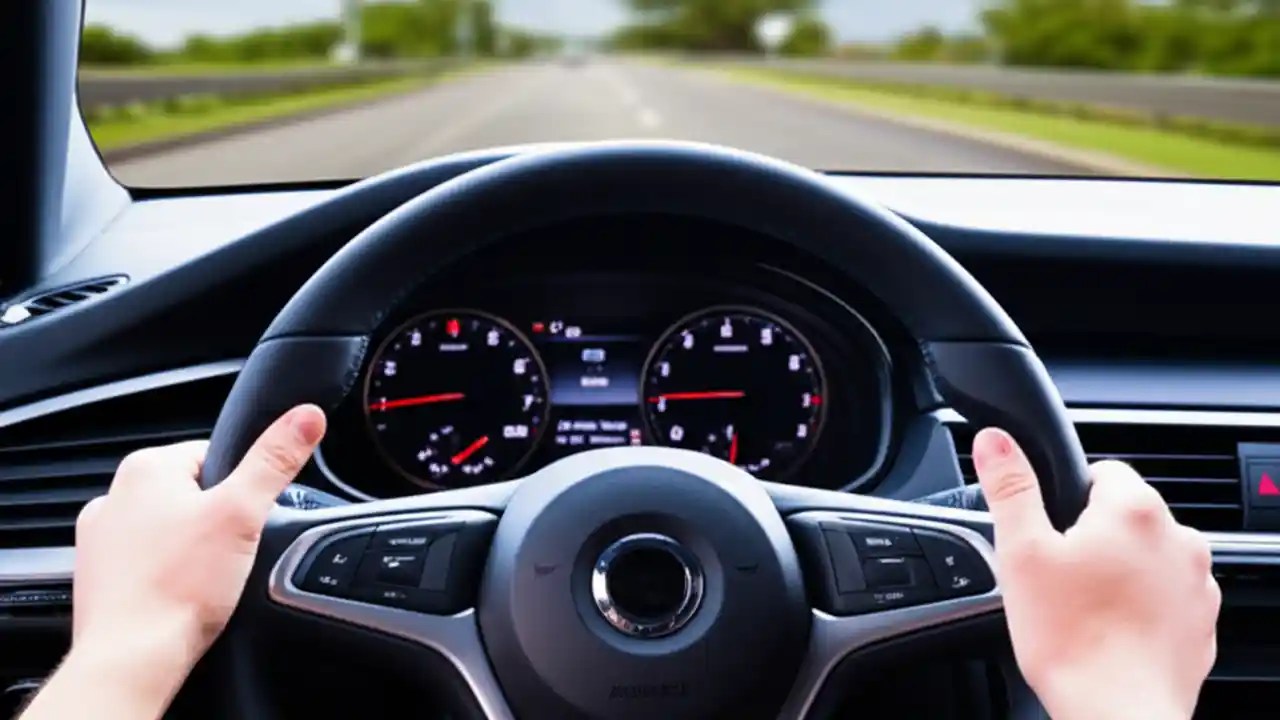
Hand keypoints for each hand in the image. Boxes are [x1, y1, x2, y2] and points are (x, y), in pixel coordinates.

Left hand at [68, 405, 326, 701]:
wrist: (132, 658)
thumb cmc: (179, 588)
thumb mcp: (243, 513)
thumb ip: (275, 460)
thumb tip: (306, 416)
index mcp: (147, 467)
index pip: (214, 455)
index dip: (241, 488)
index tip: (245, 519)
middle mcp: (113, 495)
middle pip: (192, 493)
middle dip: (216, 521)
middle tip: (228, 554)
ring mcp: (100, 538)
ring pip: (168, 529)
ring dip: (189, 548)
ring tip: (203, 579)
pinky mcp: (97, 576)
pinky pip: (146, 563)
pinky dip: (165, 576)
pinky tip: (180, 595)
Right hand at [974, 428, 1218, 719]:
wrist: (1117, 714)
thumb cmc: (1071, 639)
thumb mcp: (1021, 552)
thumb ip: (1010, 487)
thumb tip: (996, 441)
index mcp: (1133, 509)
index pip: (1100, 470)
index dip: (1065, 498)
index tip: (1048, 534)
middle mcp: (1178, 537)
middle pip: (1124, 514)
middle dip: (1092, 537)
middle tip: (1057, 576)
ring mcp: (1196, 582)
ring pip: (1147, 556)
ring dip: (1119, 570)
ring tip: (1082, 607)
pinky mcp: (1201, 621)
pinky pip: (1166, 596)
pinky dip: (1141, 605)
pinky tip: (1109, 630)